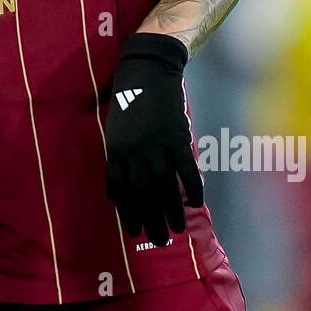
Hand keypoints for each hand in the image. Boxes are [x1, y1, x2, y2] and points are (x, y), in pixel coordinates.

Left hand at [103, 33, 203, 246]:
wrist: (148, 70)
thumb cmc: (127, 100)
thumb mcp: (114, 131)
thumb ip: (116, 160)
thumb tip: (114, 193)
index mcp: (116, 151)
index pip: (122, 191)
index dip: (130, 213)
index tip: (135, 232)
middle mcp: (135, 152)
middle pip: (144, 194)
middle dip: (152, 220)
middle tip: (159, 241)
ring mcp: (157, 145)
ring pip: (166, 187)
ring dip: (172, 211)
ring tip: (177, 230)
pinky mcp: (177, 137)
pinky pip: (186, 169)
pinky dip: (192, 188)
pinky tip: (196, 203)